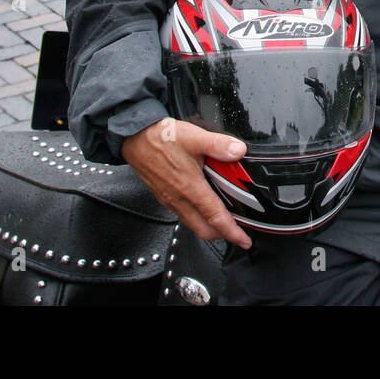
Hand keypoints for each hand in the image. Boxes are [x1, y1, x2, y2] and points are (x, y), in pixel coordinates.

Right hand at [121, 117, 252, 249]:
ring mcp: (170, 200)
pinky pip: (184, 215)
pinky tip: (205, 203)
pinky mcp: (165, 196)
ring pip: (193, 223)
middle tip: (238, 231)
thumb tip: (238, 151)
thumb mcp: (195, 137)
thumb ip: (219, 145)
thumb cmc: (160, 139)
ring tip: (225, 218)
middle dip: (223, 235)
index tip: (244, 241)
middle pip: (204, 229)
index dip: (232, 232)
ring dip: (210, 226)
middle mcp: (179, 199)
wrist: (135, 139)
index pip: (215, 218)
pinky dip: (198, 217)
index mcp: (190, 188)